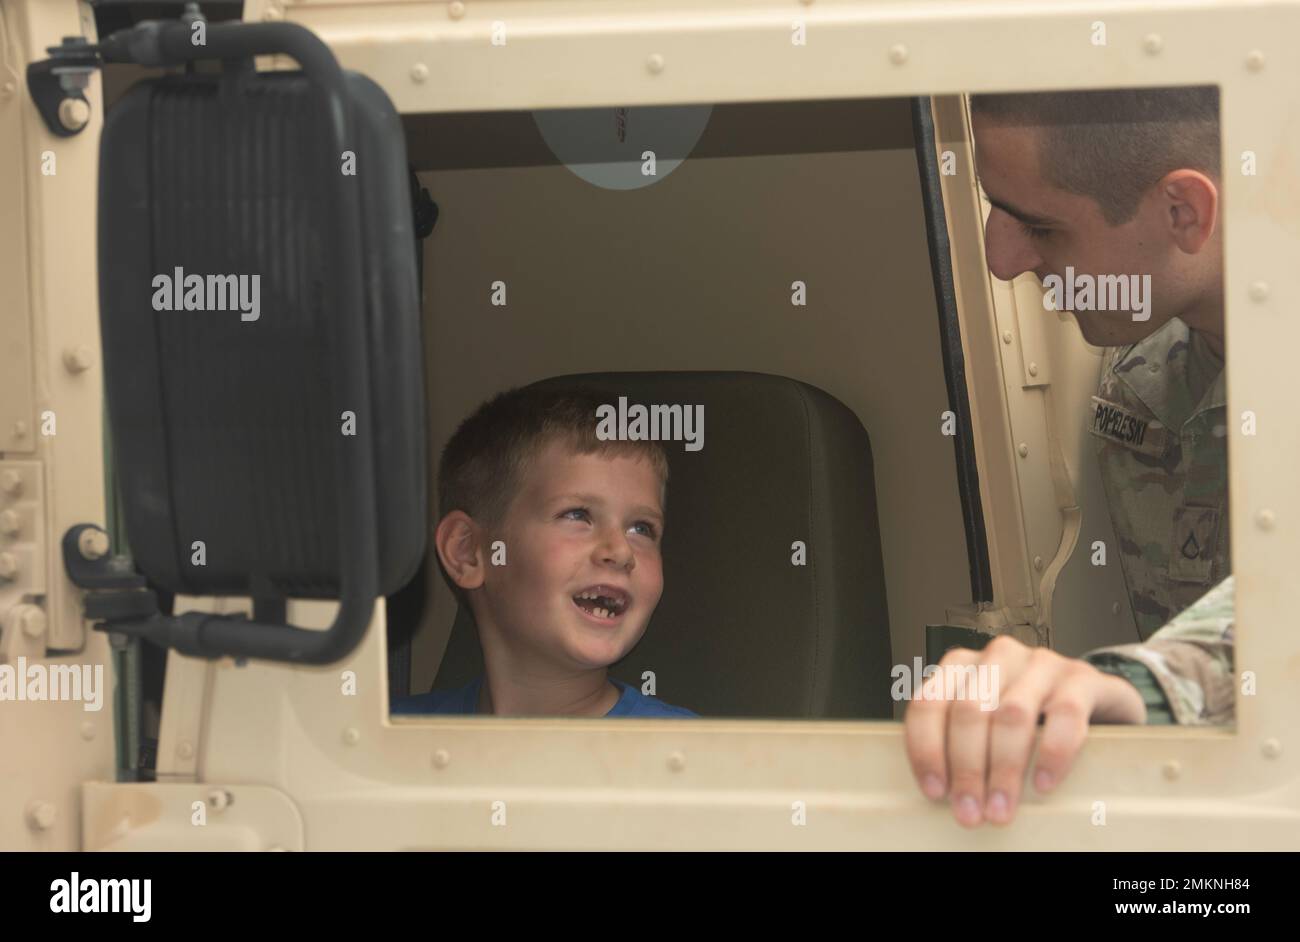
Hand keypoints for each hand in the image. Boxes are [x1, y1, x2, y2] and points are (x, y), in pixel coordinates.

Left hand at [903, 635, 1146, 826]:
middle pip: (969, 710)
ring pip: (1012, 713)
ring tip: (1000, 808)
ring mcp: (1041, 663)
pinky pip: (1065, 714)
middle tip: (970, 811)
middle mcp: (998, 657)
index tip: (935, 790)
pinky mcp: (1081, 678)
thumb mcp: (988, 724)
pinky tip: (1043, 784)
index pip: (928, 702)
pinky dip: (1052, 754)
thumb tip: (944, 794)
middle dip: (966, 767)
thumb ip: (961, 744)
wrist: (1096, 699)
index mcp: (963, 666)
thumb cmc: (1031, 716)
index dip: (927, 749)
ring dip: (1003, 768)